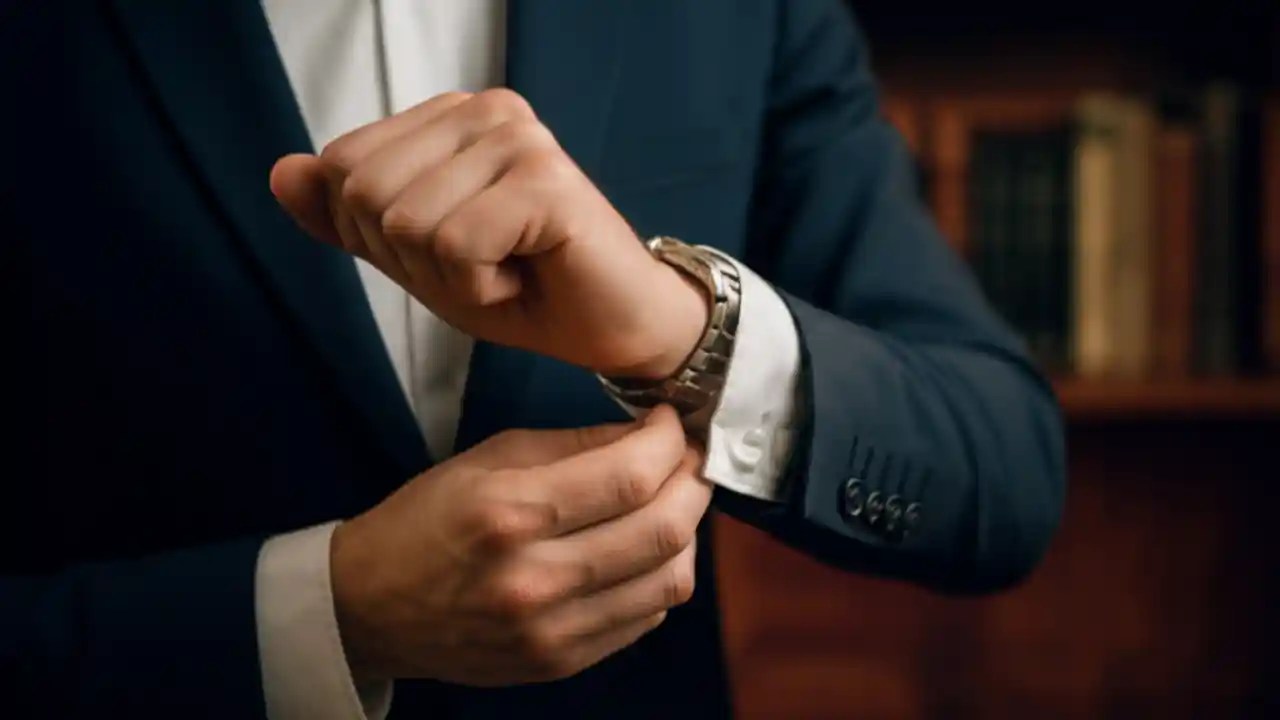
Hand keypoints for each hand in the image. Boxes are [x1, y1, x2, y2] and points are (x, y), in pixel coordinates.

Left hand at [270, 89, 708, 378]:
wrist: (614, 327)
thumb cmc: (522, 289)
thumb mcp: (415, 260)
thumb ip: (346, 217)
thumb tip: (281, 172)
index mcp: (449, 116)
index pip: (341, 168)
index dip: (377, 237)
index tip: (451, 252)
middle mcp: (484, 110)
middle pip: (364, 192)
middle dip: (410, 260)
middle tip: (481, 267)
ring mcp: (517, 139)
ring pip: (405, 222)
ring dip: (448, 279)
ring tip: (506, 272)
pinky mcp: (544, 180)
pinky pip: (454, 246)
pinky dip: (480, 288)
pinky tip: (525, 278)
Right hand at [330, 405, 712, 685]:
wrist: (372, 607)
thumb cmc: (428, 520)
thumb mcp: (489, 458)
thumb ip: (575, 445)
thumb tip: (648, 434)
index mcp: (508, 512)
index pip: (629, 477)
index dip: (669, 443)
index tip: (671, 424)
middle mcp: (534, 577)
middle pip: (664, 529)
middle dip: (693, 482)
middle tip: (687, 459)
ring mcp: (551, 630)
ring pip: (670, 580)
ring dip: (687, 532)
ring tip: (672, 502)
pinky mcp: (562, 662)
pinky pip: (646, 617)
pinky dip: (659, 575)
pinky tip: (641, 549)